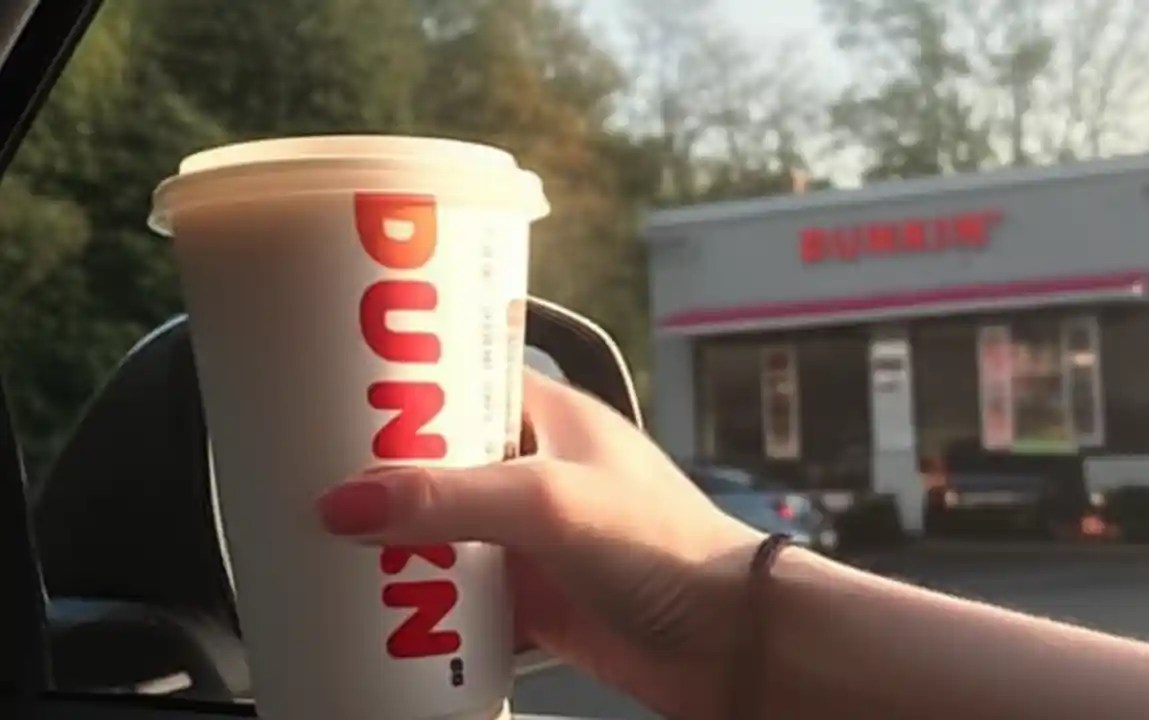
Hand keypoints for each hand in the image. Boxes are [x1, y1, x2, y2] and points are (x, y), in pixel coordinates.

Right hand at [315, 370, 763, 718]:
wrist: (725, 642)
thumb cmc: (670, 547)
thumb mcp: (551, 502)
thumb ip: (449, 498)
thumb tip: (348, 503)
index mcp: (548, 417)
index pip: (460, 377)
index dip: (402, 382)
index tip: (337, 387)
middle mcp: (535, 469)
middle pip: (436, 458)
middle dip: (381, 471)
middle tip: (313, 473)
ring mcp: (531, 534)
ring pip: (441, 528)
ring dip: (396, 539)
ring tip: (328, 539)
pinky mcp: (530, 594)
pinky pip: (457, 590)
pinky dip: (421, 598)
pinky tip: (378, 602)